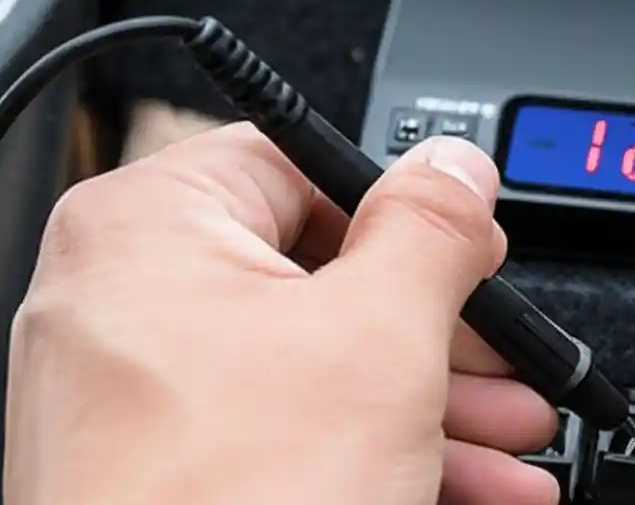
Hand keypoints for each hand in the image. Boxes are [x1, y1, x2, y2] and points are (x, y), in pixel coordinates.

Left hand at [4, 126, 558, 504]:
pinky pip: (288, 428)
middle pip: (323, 276)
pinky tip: (463, 482)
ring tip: (509, 442)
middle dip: (444, 334)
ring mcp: (138, 393)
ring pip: (317, 364)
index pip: (300, 163)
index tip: (469, 252)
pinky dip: (376, 447)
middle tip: (507, 364)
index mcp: (151, 230)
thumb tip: (456, 167)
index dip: (405, 206)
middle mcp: (125, 302)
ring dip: (432, 402)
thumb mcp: (380, 339)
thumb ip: (431, 228)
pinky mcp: (164, 468)